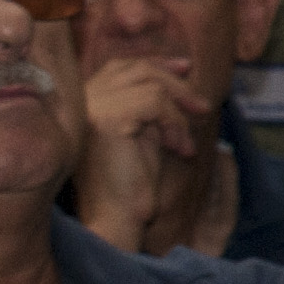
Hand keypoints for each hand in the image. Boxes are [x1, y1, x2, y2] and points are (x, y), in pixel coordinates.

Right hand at [71, 56, 214, 250]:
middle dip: (175, 82)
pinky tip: (177, 149)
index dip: (156, 63)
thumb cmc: (130, 186)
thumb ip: (152, 105)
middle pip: (135, 67)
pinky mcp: (107, 119)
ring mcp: (91, 108)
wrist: (116, 219)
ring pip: (149, 82)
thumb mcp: (143, 135)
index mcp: (84, 104)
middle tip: (202, 108)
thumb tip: (179, 71)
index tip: (186, 69)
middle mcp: (81, 101)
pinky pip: (154, 102)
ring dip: (178, 112)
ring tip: (183, 144)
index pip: (120, 66)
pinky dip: (174, 123)